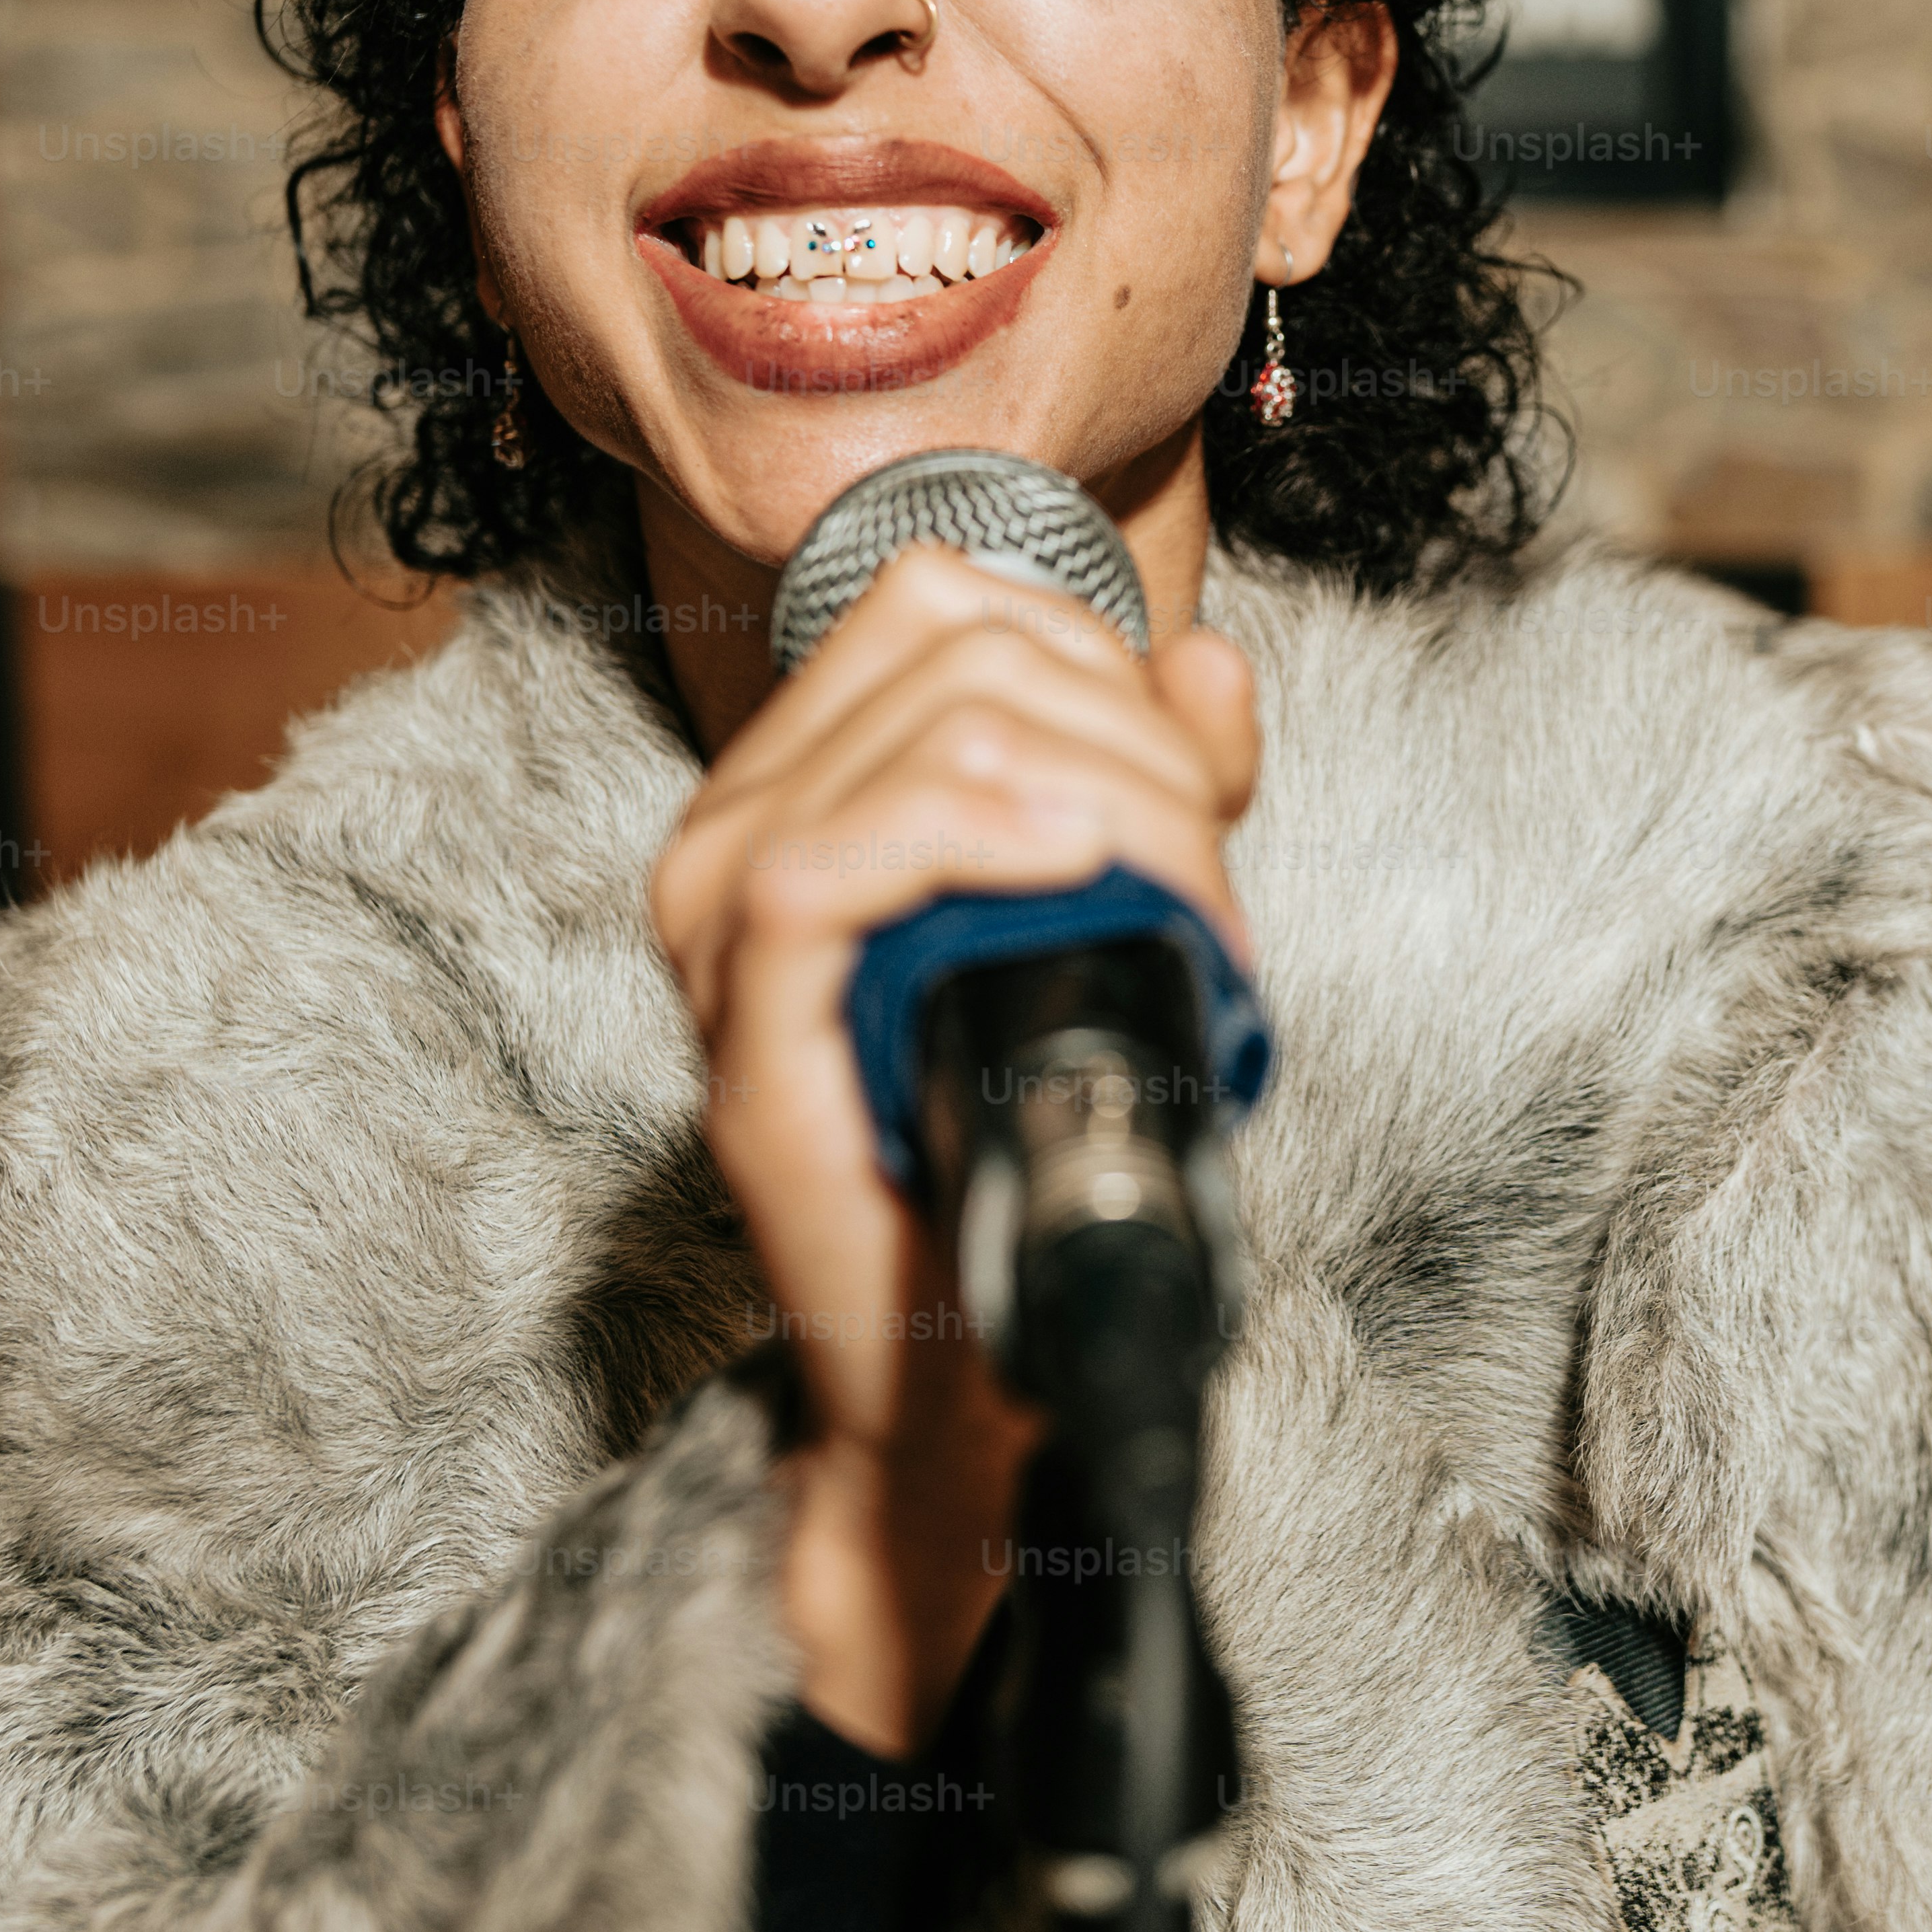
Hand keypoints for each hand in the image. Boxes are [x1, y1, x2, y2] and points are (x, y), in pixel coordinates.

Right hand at [649, 546, 1260, 1753]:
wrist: (969, 1334)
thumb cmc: (1022, 1121)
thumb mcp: (1116, 906)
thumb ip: (1160, 768)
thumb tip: (1209, 659)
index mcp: (805, 777)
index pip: (948, 597)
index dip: (1099, 660)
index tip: (1184, 789)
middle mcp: (735, 825)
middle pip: (966, 652)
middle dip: (1135, 749)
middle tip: (1204, 886)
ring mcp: (722, 919)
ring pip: (939, 736)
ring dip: (1114, 810)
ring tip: (1179, 921)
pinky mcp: (745, 1010)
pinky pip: (830, 858)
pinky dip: (980, 839)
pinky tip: (1071, 876)